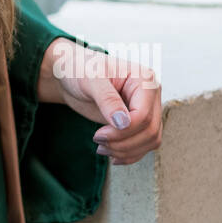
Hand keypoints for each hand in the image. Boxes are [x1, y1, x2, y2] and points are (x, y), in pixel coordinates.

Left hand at [37, 37, 161, 165]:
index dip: (123, 131)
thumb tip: (123, 122)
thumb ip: (107, 98)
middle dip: (123, 143)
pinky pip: (144, 144)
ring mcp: (146, 109)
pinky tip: (111, 154)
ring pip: (150, 141)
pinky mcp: (138, 122)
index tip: (98, 134)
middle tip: (97, 141)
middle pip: (150, 130)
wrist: (71, 74)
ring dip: (126, 151)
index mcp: (143, 79)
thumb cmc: (79, 69)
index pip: (144, 115)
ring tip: (101, 148)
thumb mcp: (90, 79)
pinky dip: (129, 154)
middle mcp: (150, 94)